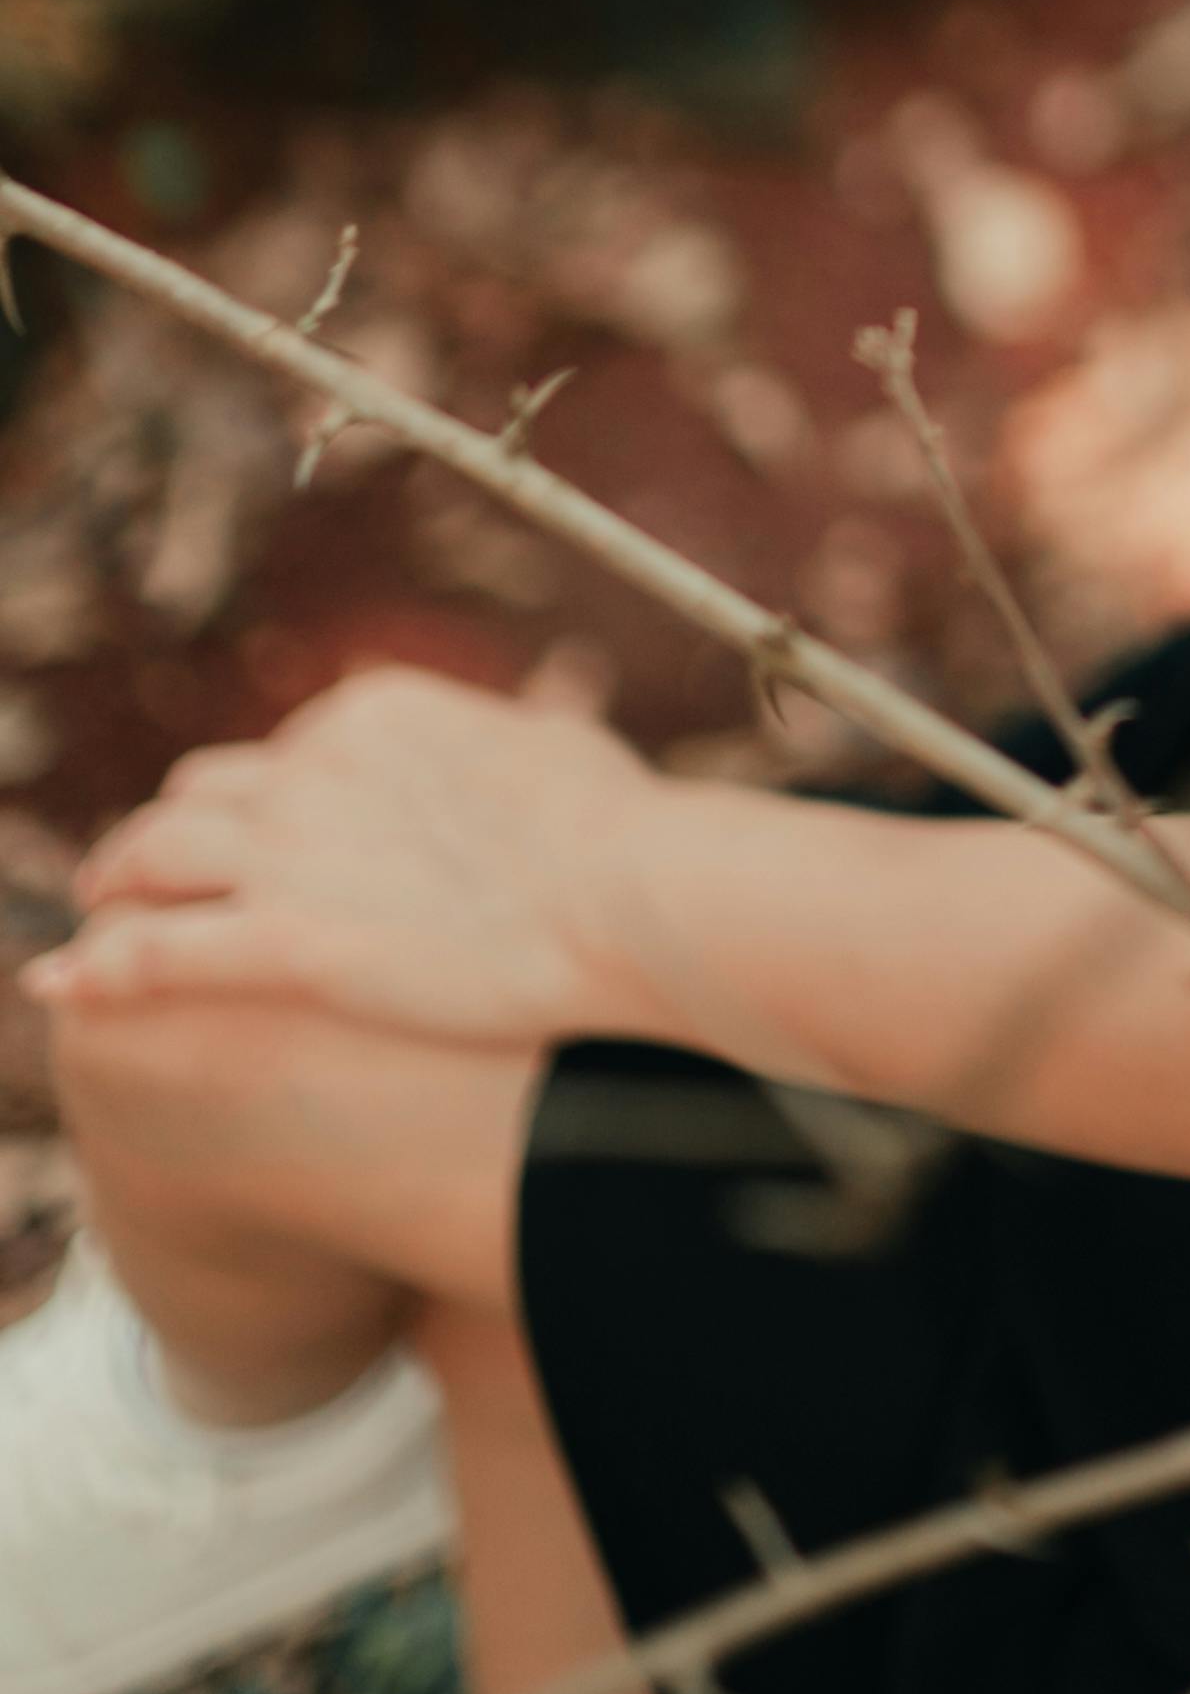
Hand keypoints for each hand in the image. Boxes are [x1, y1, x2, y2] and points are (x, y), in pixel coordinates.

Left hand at [32, 667, 666, 1053]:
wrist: (626, 894)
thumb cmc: (619, 828)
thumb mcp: (563, 747)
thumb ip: (522, 730)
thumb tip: (547, 707)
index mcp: (371, 711)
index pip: (278, 751)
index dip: (260, 800)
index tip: (259, 837)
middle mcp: (309, 766)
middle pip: (199, 795)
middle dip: (169, 831)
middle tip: (144, 870)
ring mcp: (288, 853)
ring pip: (154, 857)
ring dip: (116, 884)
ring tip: (95, 914)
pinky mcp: (282, 941)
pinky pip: (155, 952)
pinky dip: (98, 968)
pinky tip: (59, 987)